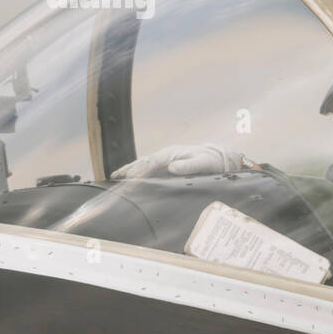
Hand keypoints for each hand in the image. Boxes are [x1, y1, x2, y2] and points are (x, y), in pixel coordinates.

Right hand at [110, 144, 246, 179]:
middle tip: (114, 176)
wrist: (218, 158)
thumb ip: (189, 165)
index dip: (140, 170)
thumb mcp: (203, 162)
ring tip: (115, 177)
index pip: (151, 162)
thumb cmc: (211, 160)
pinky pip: (149, 170)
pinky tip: (130, 179)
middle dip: (128, 169)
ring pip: (143, 165)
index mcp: (171, 153)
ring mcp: (165, 161)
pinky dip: (138, 173)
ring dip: (129, 171)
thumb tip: (172, 167)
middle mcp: (166, 156)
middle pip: (143, 162)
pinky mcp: (166, 167)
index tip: (130, 178)